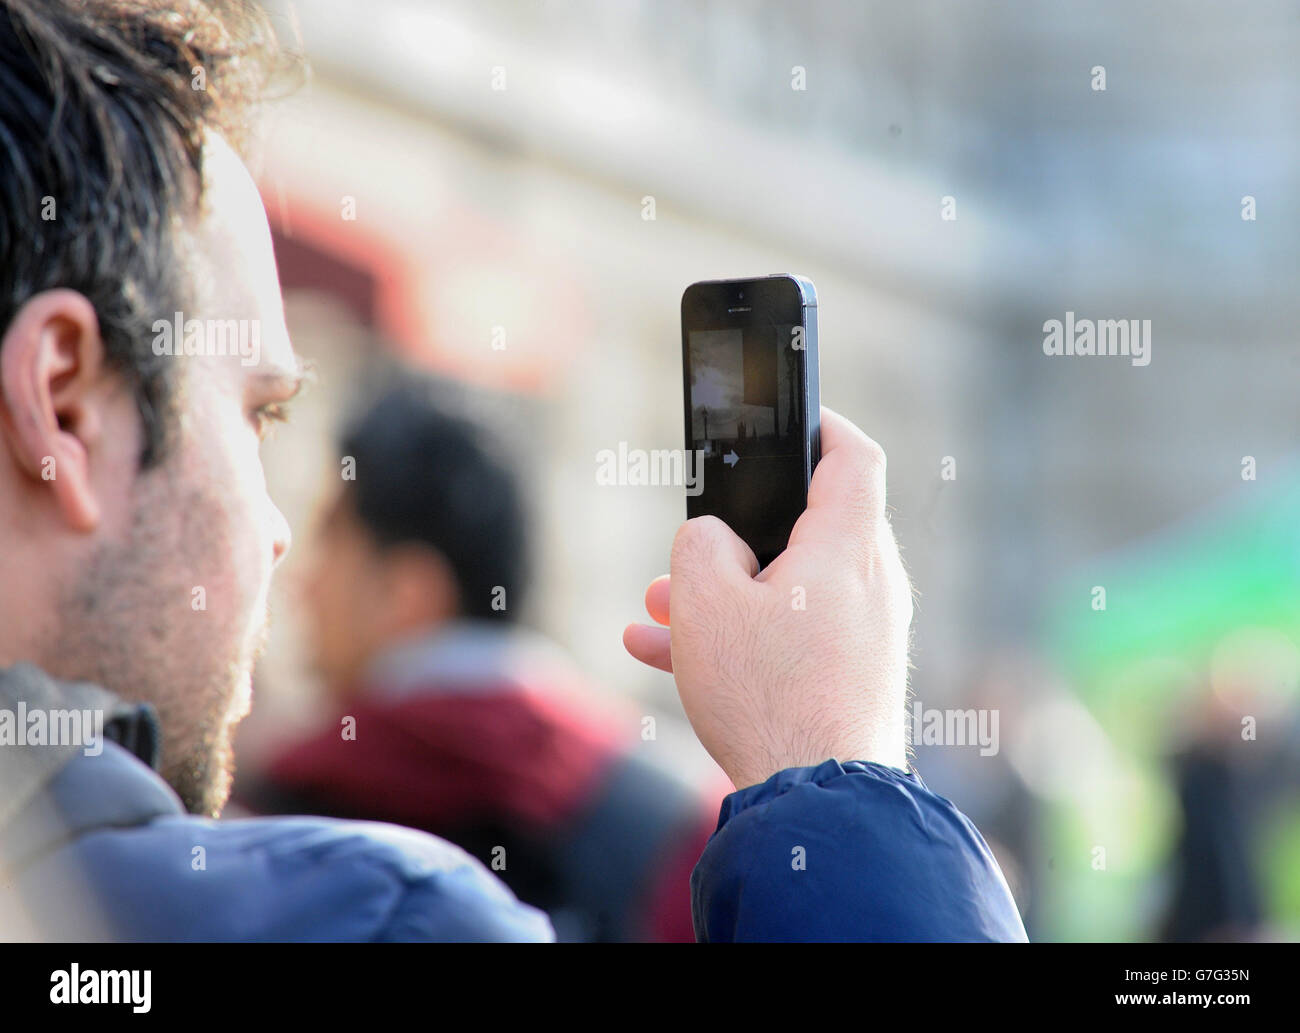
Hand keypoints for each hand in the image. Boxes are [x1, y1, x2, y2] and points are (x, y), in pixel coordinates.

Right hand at [623, 407, 912, 789]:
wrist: (816, 804)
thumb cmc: (769, 695)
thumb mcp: (706, 602)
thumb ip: (701, 547)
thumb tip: (712, 543)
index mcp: (848, 548)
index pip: (853, 457)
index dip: (820, 425)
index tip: (789, 417)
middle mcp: (869, 587)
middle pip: (804, 531)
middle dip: (734, 537)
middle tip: (685, 549)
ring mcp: (863, 637)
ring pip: (787, 590)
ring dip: (723, 593)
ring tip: (658, 609)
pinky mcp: (848, 679)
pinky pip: (790, 637)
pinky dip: (739, 635)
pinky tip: (664, 654)